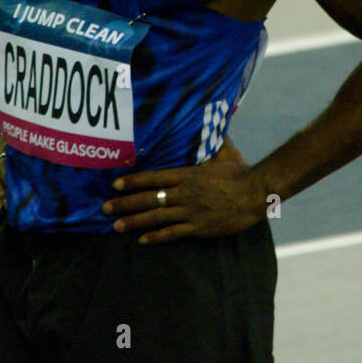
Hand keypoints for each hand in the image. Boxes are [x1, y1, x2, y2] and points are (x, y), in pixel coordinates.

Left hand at [101, 137, 265, 244]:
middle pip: (149, 198)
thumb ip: (214, 141)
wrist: (256, 193)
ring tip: (116, 225)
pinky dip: (156, 237)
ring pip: (156, 217)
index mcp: (187, 174)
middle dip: (125, 203)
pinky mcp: (199, 227)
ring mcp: (190, 211)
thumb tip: (215, 123)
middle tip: (105, 208)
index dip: (132, 181)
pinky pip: (172, 233)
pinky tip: (142, 240)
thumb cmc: (241, 172)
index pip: (154, 177)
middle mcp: (184, 193)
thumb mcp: (225, 153)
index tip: (115, 185)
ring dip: (134, 221)